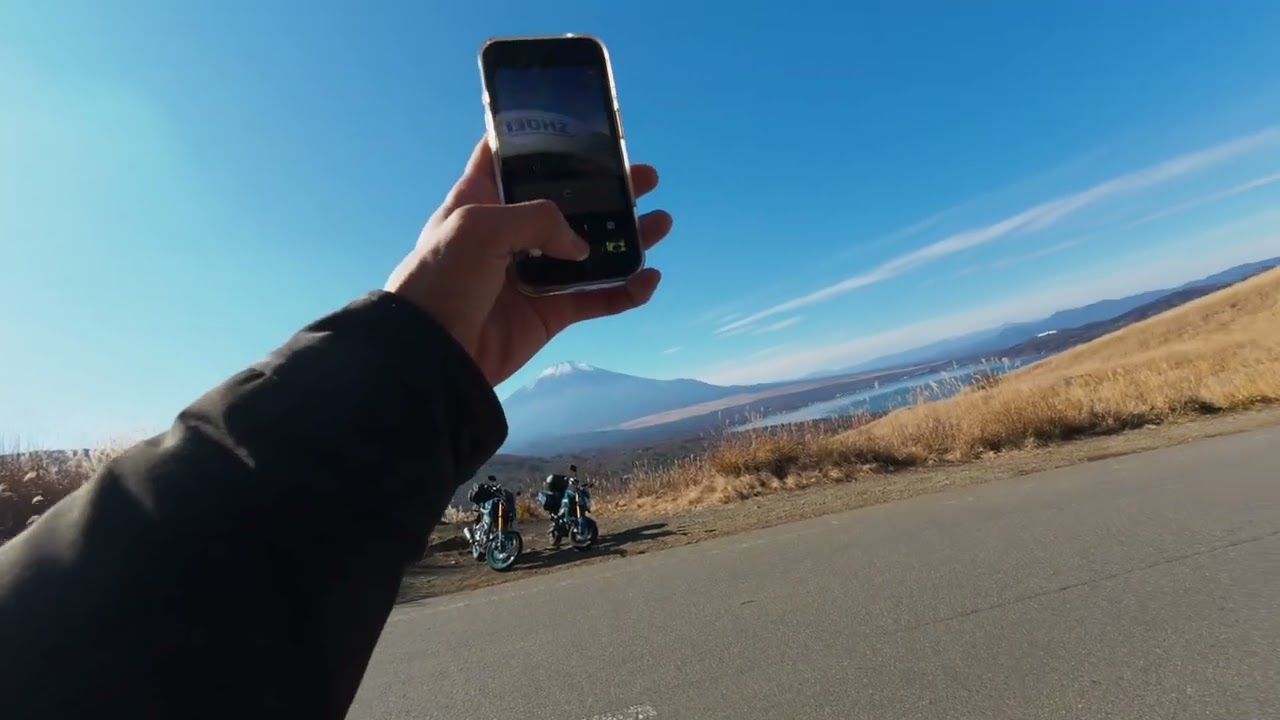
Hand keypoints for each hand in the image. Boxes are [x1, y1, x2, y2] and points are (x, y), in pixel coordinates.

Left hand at [384, 136, 672, 385]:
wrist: (430, 354)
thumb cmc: (439, 278)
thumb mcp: (480, 226)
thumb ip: (538, 219)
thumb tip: (579, 247)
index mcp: (481, 200)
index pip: (508, 157)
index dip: (540, 137)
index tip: (580, 124)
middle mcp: (509, 233)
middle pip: (568, 202)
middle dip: (607, 188)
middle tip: (644, 176)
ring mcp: (532, 274)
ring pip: (590, 251)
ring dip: (627, 237)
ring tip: (661, 222)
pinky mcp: (548, 313)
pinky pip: (596, 298)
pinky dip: (625, 291)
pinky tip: (649, 279)